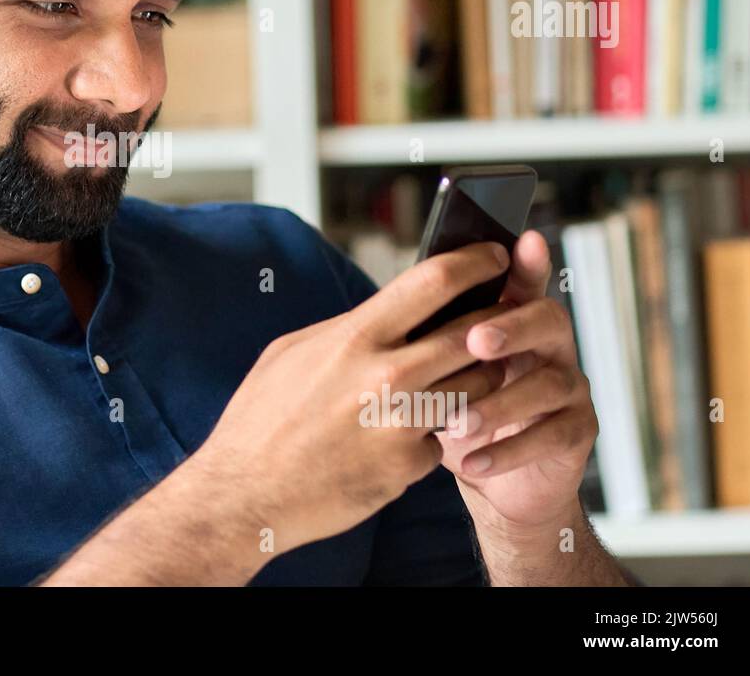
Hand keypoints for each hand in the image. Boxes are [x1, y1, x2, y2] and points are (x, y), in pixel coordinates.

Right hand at [193, 242, 512, 556]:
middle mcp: (386, 375)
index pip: (434, 281)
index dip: (476, 261)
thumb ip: (346, 327)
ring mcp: (403, 424)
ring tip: (465, 375)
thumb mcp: (292, 352)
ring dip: (480, 378)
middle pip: (475, 334)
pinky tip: (407, 435)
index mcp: (355, 336)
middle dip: (497, 323)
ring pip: (479, 387)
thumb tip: (387, 309)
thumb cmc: (260, 418)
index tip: (496, 256)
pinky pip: (444, 437)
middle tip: (505, 319)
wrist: (244, 493)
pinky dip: (434, 434)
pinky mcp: (409, 466)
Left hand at [433, 230, 598, 534]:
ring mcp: (569, 387)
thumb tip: (391, 305)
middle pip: (548, 319)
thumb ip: (429, 335)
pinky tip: (472, 462)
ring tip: (457, 423)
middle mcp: (549, 345)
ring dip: (501, 402)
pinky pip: (554, 435)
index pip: (522, 282)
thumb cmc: (455, 408)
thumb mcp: (436, 369)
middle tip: (475, 341)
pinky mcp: (578, 430)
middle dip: (512, 327)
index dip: (527, 262)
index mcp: (514, 319)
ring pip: (550, 383)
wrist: (490, 475)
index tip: (521, 242)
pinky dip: (510, 450)